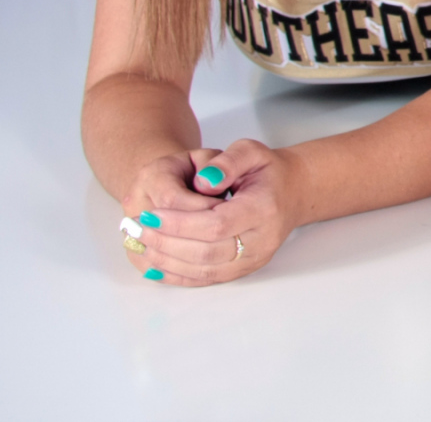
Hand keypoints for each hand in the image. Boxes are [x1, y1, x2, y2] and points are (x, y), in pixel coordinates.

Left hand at [119, 139, 302, 285]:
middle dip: (167, 242)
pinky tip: (155, 265)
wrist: (292, 192)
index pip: (215, 223)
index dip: (179, 222)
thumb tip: (203, 181)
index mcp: (264, 209)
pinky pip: (207, 279)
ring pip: (204, 270)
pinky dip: (178, 275)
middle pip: (207, 251)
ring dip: (168, 260)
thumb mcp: (251, 151)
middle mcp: (263, 240)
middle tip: (138, 229)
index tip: (151, 214)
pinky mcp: (245, 270)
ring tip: (142, 244)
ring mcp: (255, 259)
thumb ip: (227, 161)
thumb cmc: (267, 171)